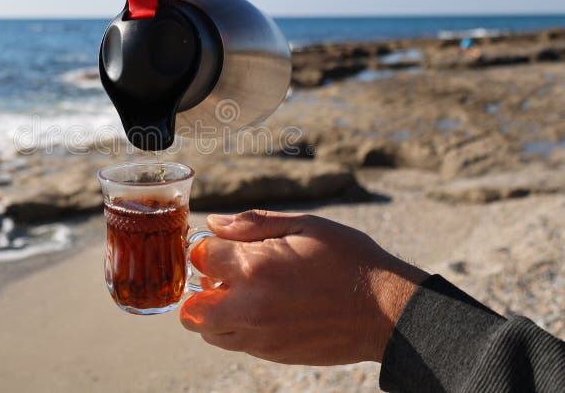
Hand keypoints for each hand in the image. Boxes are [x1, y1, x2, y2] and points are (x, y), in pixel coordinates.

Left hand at [180, 210, 428, 364]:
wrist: (386, 311)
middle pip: (191, 310)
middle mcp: (250, 307)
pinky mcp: (272, 355)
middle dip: (198, 290)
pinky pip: (236, 344)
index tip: (221, 245)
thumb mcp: (304, 225)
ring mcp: (260, 337)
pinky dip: (236, 328)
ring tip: (241, 293)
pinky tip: (262, 309)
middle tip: (222, 275)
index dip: (206, 247)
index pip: (199, 258)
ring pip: (209, 333)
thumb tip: (214, 224)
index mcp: (255, 267)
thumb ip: (252, 224)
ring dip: (214, 312)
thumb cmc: (349, 260)